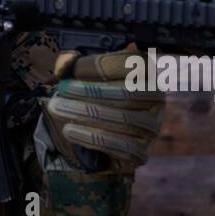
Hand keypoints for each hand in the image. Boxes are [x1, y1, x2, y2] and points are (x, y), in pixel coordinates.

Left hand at [39, 46, 164, 171]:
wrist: (99, 136)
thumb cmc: (93, 98)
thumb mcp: (87, 76)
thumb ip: (75, 66)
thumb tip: (65, 64)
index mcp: (146, 72)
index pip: (129, 65)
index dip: (98, 67)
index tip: (71, 71)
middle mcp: (156, 98)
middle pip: (127, 94)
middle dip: (89, 92)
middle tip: (61, 91)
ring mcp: (152, 126)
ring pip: (125, 120)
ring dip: (86, 113)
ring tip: (58, 109)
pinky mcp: (143, 152)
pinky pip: (122, 146)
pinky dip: (92, 138)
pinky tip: (70, 130)